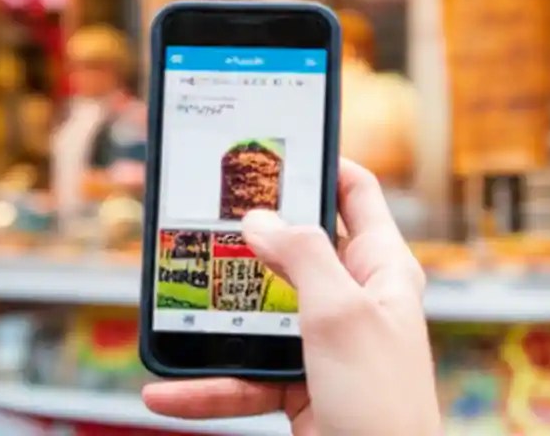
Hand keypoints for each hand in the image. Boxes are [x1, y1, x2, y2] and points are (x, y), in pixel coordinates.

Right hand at [142, 159, 440, 434]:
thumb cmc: (384, 405)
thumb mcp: (342, 314)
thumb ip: (302, 256)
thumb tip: (261, 216)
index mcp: (383, 267)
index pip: (355, 193)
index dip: (319, 161)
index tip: (270, 144)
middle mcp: (355, 299)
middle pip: (293, 250)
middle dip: (244, 240)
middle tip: (199, 216)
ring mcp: (326, 345)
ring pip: (259, 316)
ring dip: (213, 318)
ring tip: (169, 303)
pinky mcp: (301, 388)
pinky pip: (246, 377)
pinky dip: (207, 385)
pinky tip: (165, 390)